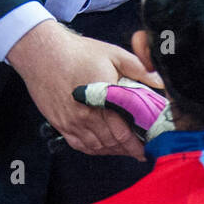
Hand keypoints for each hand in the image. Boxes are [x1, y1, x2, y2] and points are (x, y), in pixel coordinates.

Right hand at [7, 21, 155, 157]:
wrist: (43, 53)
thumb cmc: (80, 52)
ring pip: (96, 147)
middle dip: (127, 149)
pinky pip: (79, 145)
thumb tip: (160, 82)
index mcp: (102, 101)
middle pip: (111, 143)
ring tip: (124, 148)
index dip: (136, 145)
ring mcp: (71, 123)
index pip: (123, 133)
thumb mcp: (114, 55)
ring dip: (112, 150)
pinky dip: (94, 149)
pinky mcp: (60, 124)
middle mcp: (85, 117)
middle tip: (139, 149)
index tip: (147, 149)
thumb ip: (139, 70)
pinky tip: (102, 145)